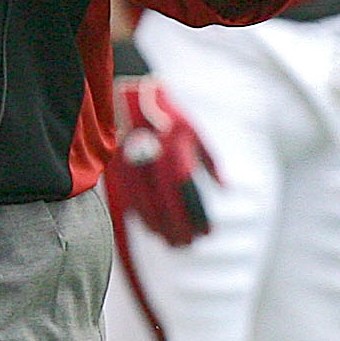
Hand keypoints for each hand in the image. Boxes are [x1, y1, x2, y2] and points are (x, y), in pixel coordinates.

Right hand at [109, 74, 219, 246]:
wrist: (126, 95)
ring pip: (142, 208)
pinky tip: (151, 230)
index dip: (196, 215)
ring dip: (158, 229)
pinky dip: (140, 218)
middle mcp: (149, 158)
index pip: (185, 192)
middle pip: (163, 205)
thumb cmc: (164, 114)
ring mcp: (128, 166)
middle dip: (176, 229)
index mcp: (171, 147)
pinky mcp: (114, 171)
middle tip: (188, 245)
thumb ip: (209, 161)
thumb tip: (225, 188)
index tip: (207, 232)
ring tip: (172, 242)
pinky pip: (126, 202)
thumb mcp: (192, 130)